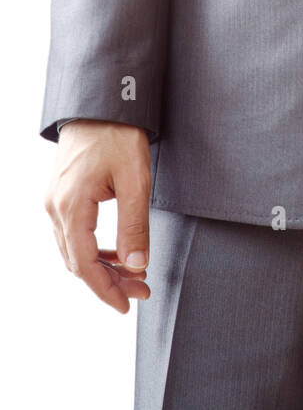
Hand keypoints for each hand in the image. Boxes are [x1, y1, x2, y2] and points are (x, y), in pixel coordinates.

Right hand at [45, 121, 151, 313]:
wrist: (101, 104)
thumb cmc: (118, 135)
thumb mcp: (136, 180)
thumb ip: (135, 225)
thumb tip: (137, 265)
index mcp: (71, 206)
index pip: (85, 265)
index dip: (106, 290)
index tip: (127, 305)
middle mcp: (55, 208)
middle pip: (78, 262)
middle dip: (109, 281)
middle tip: (142, 289)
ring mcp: (54, 202)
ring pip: (74, 251)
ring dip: (103, 267)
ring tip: (135, 274)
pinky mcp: (60, 196)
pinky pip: (73, 235)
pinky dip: (94, 249)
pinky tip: (118, 254)